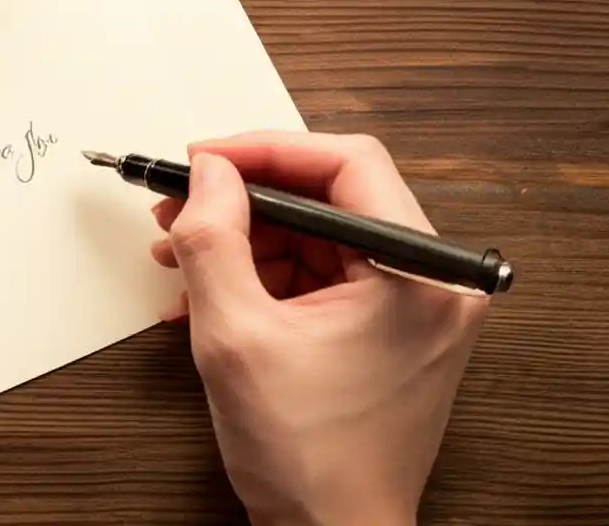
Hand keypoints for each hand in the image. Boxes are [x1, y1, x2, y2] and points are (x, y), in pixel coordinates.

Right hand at [150, 132, 487, 525]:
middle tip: (179, 206)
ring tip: (180, 256)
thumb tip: (208, 173)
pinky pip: (318, 275)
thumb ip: (213, 241)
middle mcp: (429, 280)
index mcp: (418, 273)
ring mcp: (410, 305)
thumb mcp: (234, 336)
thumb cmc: (306, 458)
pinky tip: (207, 294)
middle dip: (242, 199)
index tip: (204, 160)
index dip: (264, 151)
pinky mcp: (385, 328)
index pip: (346, 164)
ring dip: (243, 240)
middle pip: (328, 197)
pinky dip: (260, 276)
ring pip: (316, 235)